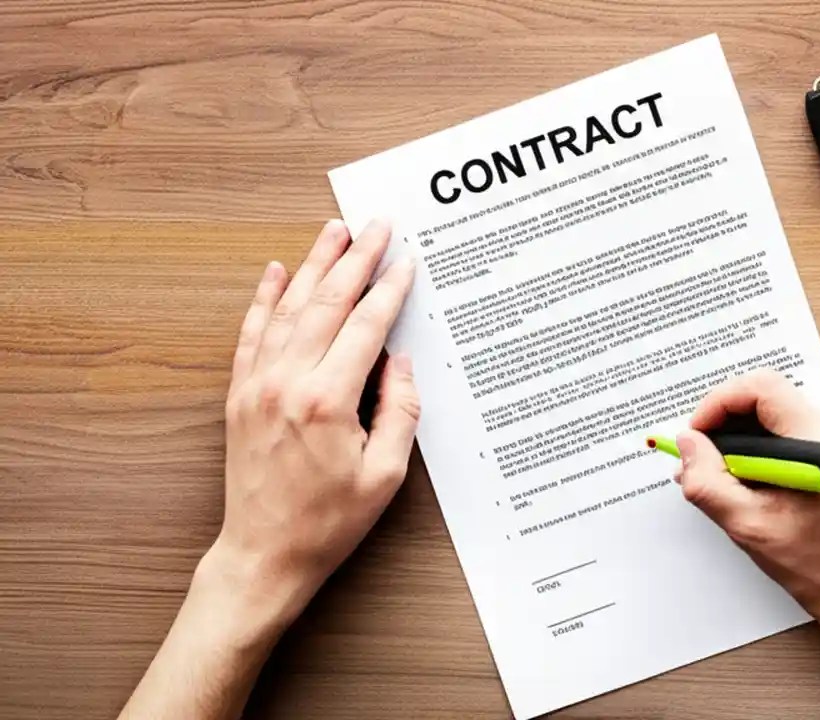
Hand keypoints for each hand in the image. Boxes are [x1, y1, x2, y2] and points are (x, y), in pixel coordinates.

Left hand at [208, 219, 418, 628]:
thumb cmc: (328, 522)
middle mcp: (288, 383)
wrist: (265, 555)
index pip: (366, 327)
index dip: (389, 289)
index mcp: (328, 400)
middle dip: (355, 259)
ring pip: (288, 308)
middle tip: (375, 226)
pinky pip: (251, 334)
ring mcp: (258, 386)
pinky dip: (264, 299)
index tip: (405, 261)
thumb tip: (399, 362)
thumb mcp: (386, 474)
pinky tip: (276, 272)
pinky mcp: (240, 396)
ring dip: (313, 265)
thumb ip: (400, 411)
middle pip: (327, 304)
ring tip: (334, 231)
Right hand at [676, 369, 819, 619]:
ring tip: (721, 476)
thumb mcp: (748, 525)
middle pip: (765, 398)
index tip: (696, 434)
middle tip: (701, 460)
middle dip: (725, 425)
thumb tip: (688, 443)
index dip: (719, 403)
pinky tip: (746, 478)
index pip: (762, 389)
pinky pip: (786, 428)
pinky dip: (759, 446)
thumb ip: (708, 482)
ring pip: (773, 413)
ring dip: (740, 438)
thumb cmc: (816, 564)